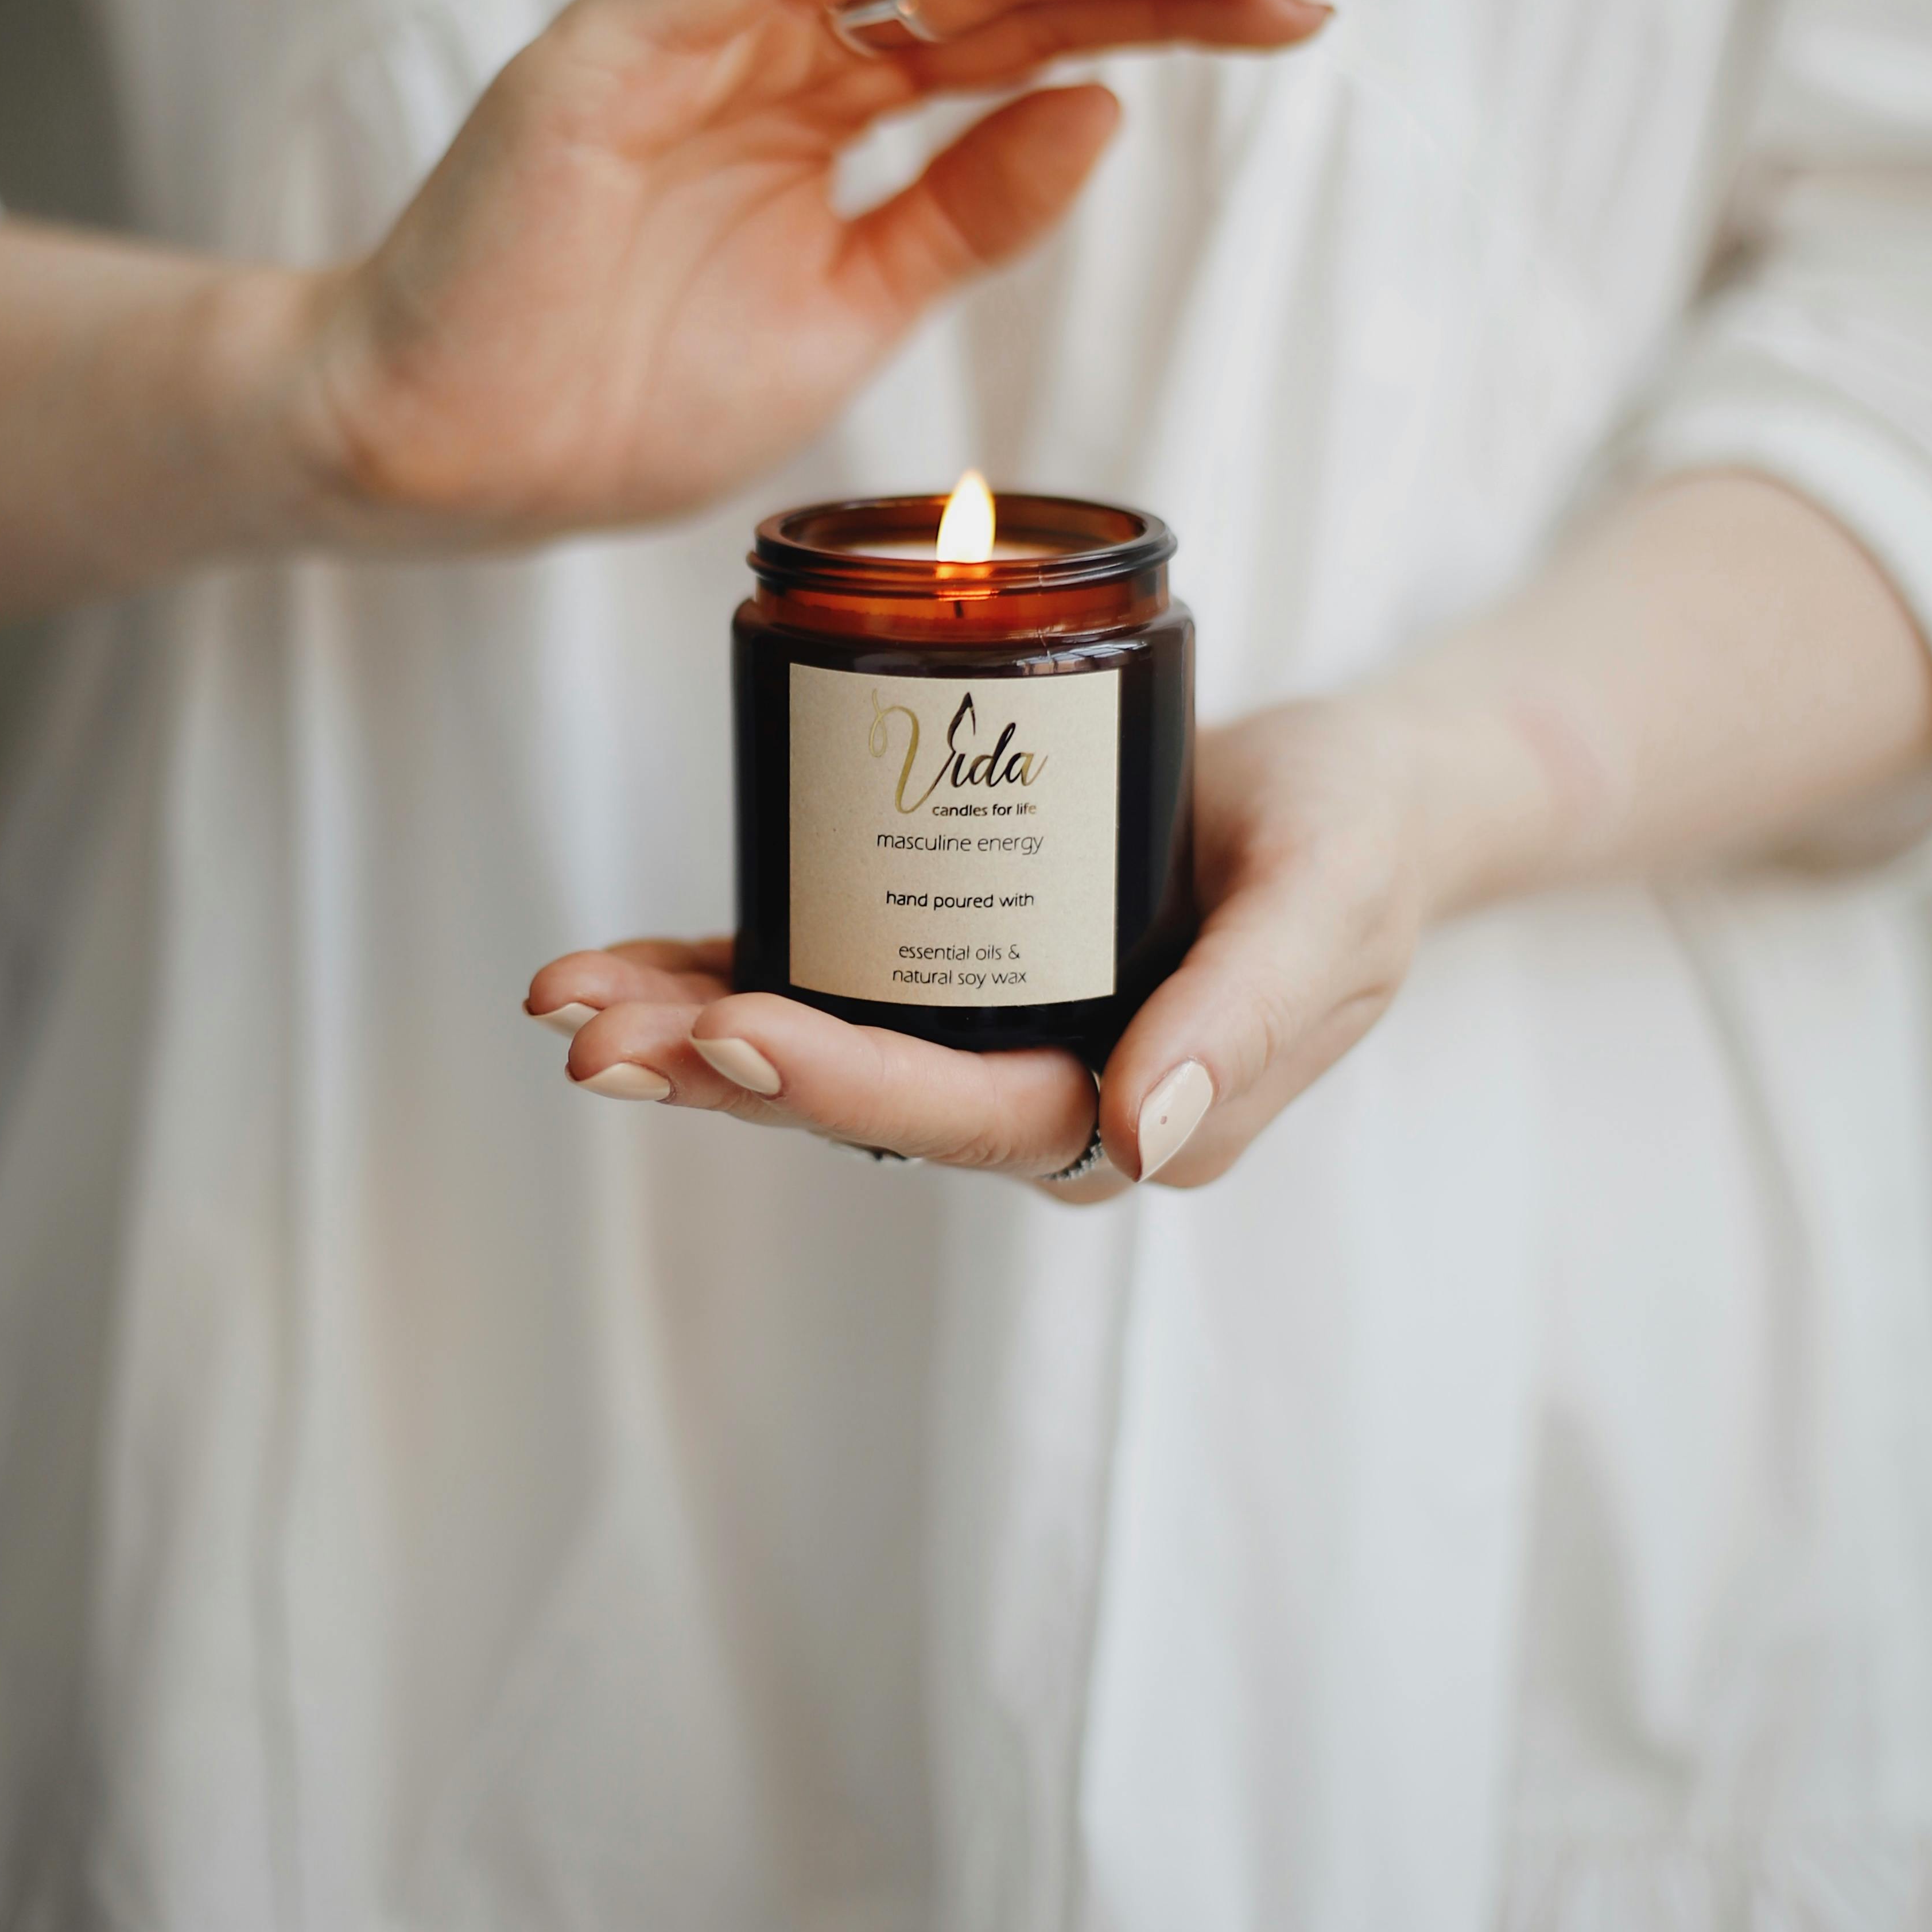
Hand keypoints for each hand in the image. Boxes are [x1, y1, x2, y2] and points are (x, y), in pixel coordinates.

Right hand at [298, 0, 1328, 541]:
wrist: (463, 461)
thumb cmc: (627, 394)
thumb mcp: (852, 308)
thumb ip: (967, 209)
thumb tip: (1105, 112)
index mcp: (838, 111)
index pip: (1030, 30)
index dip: (1162, 10)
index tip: (1295, 7)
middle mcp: (787, 46)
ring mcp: (708, 29)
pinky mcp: (629, 41)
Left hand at [522, 698, 1430, 1193]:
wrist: (1366, 789)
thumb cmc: (1361, 836)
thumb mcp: (1331, 900)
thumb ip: (1249, 1018)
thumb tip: (1147, 1141)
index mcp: (1146, 1116)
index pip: (976, 1118)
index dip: (848, 1084)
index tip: (733, 1029)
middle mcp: (1057, 1099)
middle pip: (870, 1100)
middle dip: (722, 1070)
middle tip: (591, 1033)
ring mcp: (1003, 1039)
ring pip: (828, 1049)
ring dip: (692, 1031)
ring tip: (565, 1002)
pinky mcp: (964, 971)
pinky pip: (830, 985)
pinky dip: (721, 971)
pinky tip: (621, 965)